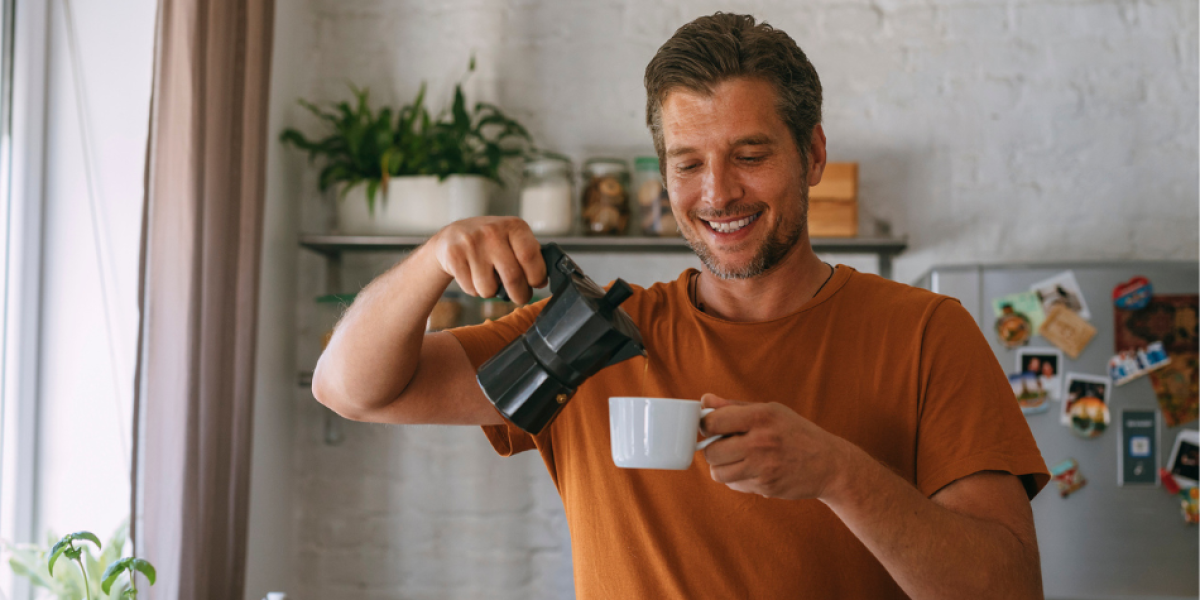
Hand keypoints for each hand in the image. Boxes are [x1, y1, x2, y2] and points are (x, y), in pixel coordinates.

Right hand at [428, 217, 547, 303]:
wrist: (452, 237)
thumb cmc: (490, 242)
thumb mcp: (512, 239)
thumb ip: (528, 256)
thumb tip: (542, 282)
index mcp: (514, 226)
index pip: (530, 256)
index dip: (536, 276)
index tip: (536, 283)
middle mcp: (493, 231)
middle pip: (513, 277)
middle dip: (519, 294)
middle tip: (519, 296)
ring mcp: (471, 243)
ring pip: (489, 288)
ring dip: (492, 292)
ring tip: (489, 279)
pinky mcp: (454, 256)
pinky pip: (471, 289)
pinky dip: (474, 290)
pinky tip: (473, 275)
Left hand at [699, 393, 852, 499]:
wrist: (830, 464)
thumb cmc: (796, 433)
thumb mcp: (771, 411)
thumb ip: (735, 407)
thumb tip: (704, 400)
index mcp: (762, 416)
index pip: (713, 422)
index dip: (706, 426)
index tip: (711, 428)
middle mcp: (761, 441)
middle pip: (711, 451)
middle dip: (713, 449)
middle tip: (725, 446)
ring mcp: (763, 467)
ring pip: (717, 472)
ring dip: (722, 467)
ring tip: (737, 459)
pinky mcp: (766, 487)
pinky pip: (734, 485)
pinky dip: (737, 479)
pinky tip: (753, 470)